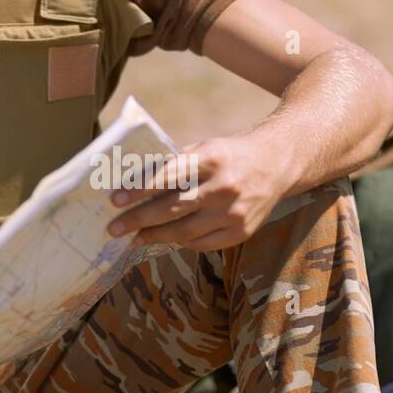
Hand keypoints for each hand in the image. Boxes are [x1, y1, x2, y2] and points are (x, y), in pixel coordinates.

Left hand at [106, 133, 289, 250]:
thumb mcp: (205, 148)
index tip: (115, 200)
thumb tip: (133, 182)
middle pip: (172, 208)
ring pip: (185, 232)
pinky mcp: (242, 232)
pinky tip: (165, 239)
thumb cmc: (230, 154)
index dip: (139, 189)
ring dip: (154, 236)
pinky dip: (180, 242)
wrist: (278, 164)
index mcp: (212, 158)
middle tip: (114, 227)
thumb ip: (175, 164)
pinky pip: (202, 244)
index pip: (167, 176)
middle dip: (138, 219)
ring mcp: (234, 213)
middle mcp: (224, 187)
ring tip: (134, 237)